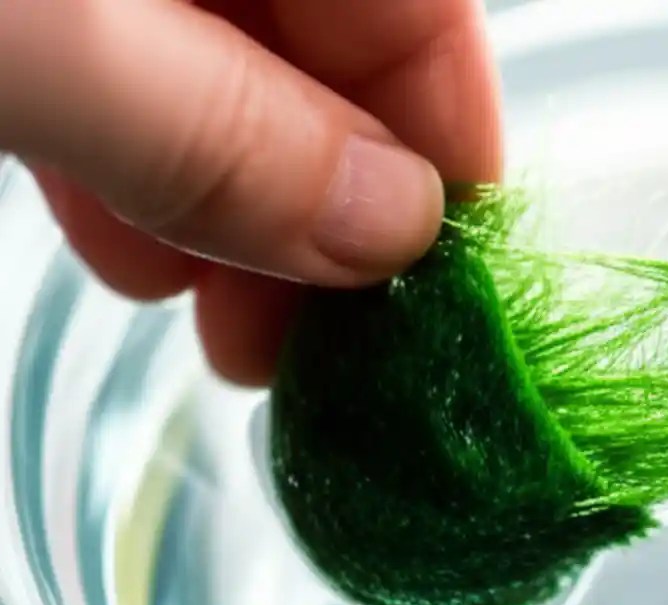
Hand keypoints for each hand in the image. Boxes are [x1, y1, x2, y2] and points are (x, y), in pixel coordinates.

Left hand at [0, 0, 501, 384]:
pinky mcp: (45, 5)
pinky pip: (131, 65)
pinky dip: (138, 160)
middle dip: (329, 199)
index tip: (453, 280)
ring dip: (233, 205)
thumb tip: (396, 229)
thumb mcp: (45, 43)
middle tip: (313, 341)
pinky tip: (129, 246)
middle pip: (333, 50)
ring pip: (232, 70)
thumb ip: (218, 128)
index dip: (454, 134)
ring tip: (219, 324)